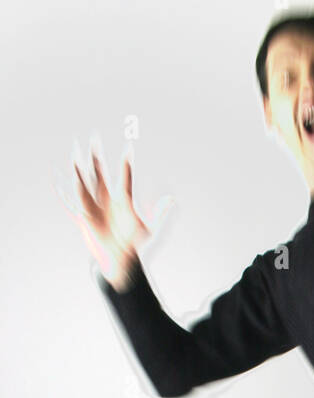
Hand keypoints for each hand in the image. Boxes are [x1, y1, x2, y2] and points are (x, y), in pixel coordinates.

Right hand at [58, 143, 172, 289]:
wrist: (120, 258)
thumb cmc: (135, 242)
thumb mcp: (150, 228)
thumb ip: (160, 214)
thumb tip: (172, 199)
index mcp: (122, 199)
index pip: (125, 177)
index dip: (127, 164)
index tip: (130, 147)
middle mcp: (107, 199)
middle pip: (100, 172)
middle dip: (97, 155)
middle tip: (94, 135)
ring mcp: (94, 206)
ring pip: (85, 182)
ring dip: (79, 167)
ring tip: (74, 151)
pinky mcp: (83, 217)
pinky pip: (69, 201)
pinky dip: (61, 188)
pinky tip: (54, 174)